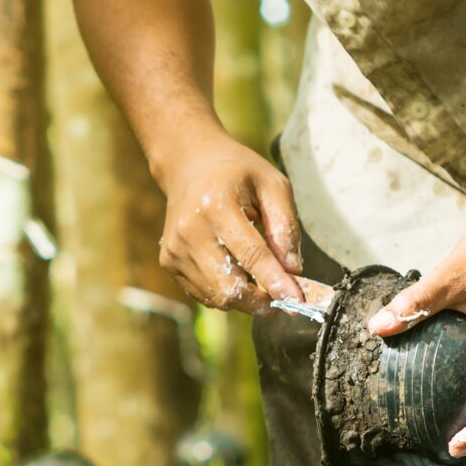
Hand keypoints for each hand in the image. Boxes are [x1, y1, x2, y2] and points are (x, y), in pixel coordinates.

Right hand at [156, 130, 304, 314]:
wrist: (188, 163)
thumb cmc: (235, 172)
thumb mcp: (272, 184)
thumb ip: (285, 225)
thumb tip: (292, 268)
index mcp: (216, 206)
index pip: (251, 256)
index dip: (276, 282)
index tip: (296, 300)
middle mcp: (190, 231)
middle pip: (229, 287)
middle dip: (260, 301)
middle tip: (281, 299)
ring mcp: (175, 249)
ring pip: (216, 297)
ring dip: (244, 298)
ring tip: (259, 280)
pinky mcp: (168, 261)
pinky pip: (203, 293)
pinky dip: (225, 293)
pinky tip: (236, 274)